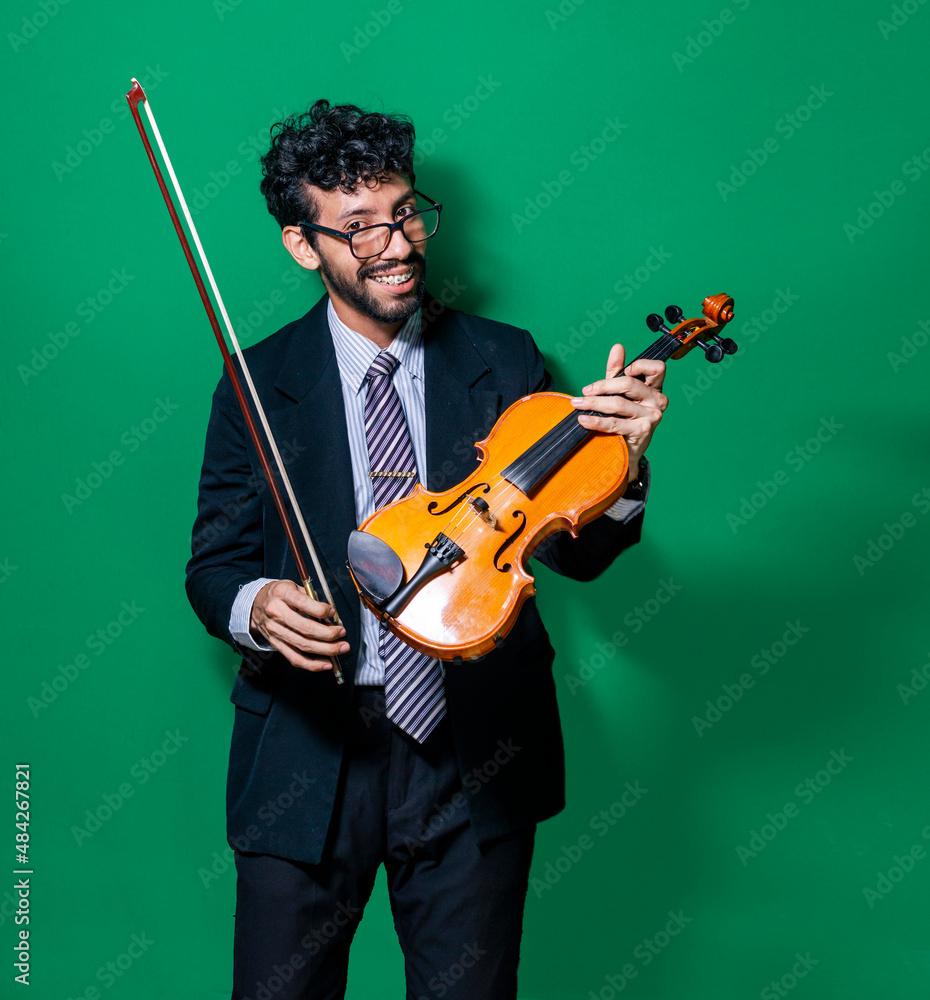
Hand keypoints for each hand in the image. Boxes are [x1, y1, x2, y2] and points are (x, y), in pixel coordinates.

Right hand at [249, 579, 348, 671]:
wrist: (255, 604)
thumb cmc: (279, 594)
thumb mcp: (293, 586)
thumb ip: (310, 598)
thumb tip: (331, 614)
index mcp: (282, 594)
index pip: (303, 604)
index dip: (321, 610)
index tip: (333, 612)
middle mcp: (276, 613)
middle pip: (305, 629)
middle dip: (328, 634)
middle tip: (342, 633)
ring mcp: (275, 631)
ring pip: (302, 645)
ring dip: (325, 650)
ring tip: (341, 648)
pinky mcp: (276, 644)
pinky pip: (294, 658)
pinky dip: (312, 664)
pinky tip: (326, 664)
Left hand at [569, 343, 667, 478]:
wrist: (628, 451)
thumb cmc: (625, 418)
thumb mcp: (621, 392)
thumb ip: (618, 371)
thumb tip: (618, 347)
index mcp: (655, 388)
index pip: (658, 369)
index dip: (641, 366)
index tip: (625, 370)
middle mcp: (657, 401)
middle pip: (629, 384)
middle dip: (603, 386)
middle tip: (585, 391)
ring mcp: (651, 417)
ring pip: (618, 404)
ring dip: (593, 403)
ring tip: (577, 404)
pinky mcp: (642, 431)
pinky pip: (614, 422)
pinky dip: (595, 421)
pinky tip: (583, 419)